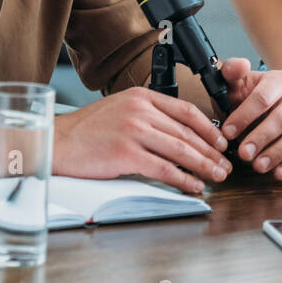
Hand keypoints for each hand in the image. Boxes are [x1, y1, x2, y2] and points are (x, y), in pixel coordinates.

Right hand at [54, 87, 232, 194]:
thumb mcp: (119, 110)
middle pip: (187, 132)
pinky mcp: (125, 154)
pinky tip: (193, 185)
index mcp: (141, 97)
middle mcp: (140, 110)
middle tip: (226, 164)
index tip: (221, 142)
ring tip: (217, 176)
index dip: (208, 128)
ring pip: (180, 150)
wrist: (56, 142)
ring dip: (204, 166)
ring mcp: (133, 131)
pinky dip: (183, 179)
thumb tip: (176, 135)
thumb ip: (146, 117)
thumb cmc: (85, 131)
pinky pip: (163, 168)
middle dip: (211, 151)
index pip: (186, 110)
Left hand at [218, 59, 281, 180]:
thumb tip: (240, 65)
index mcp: (279, 81)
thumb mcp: (232, 84)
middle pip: (281, 119)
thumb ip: (231, 71)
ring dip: (277, 153)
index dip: (244, 116)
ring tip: (258, 166)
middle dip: (261, 138)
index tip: (227, 131)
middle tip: (242, 153)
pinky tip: (278, 173)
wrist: (253, 110)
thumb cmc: (241, 98)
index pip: (263, 98)